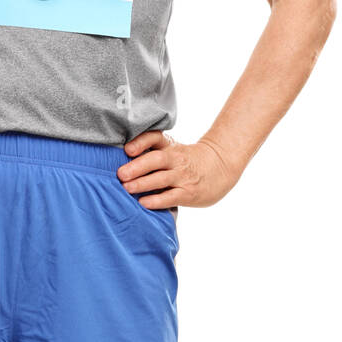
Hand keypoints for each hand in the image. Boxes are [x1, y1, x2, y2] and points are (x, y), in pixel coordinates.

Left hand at [117, 131, 239, 208]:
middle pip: (156, 160)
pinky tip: (143, 203)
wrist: (220, 167)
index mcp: (169, 146)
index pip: (155, 138)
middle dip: (137, 167)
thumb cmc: (187, 160)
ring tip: (126, 188)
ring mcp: (183, 176)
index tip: (127, 149)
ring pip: (161, 178)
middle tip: (120, 174)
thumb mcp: (172, 149)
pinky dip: (157, 200)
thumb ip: (151, 151)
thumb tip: (120, 159)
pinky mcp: (188, 193)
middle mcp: (176, 159)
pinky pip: (171, 197)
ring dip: (143, 183)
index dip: (141, 142)